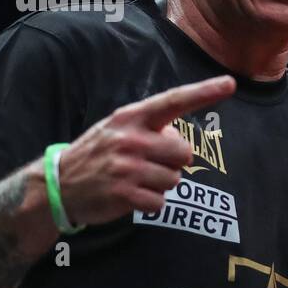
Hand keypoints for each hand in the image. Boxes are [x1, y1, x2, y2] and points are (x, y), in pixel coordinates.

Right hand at [58, 75, 236, 224]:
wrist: (58, 184)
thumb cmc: (98, 154)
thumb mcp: (117, 129)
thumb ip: (149, 128)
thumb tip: (180, 139)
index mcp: (130, 118)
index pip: (173, 101)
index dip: (204, 93)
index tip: (230, 84)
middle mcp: (130, 139)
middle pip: (184, 152)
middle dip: (174, 162)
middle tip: (149, 164)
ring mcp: (126, 167)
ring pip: (174, 180)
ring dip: (160, 184)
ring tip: (135, 180)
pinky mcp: (124, 194)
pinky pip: (160, 202)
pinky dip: (150, 203)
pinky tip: (130, 196)